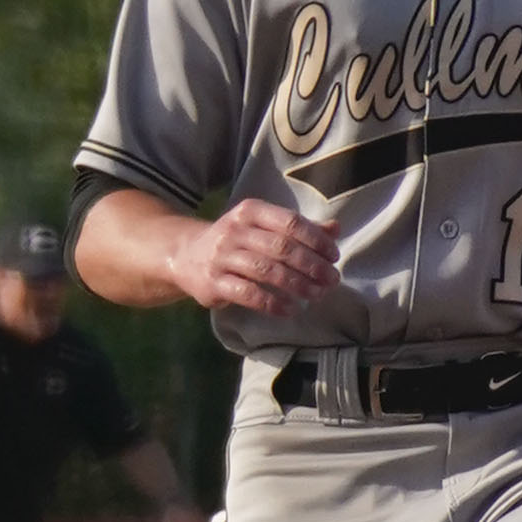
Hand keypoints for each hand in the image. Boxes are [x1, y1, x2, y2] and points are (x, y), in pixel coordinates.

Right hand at [170, 201, 339, 317]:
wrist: (186, 255)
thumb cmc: (237, 241)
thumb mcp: (263, 227)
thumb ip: (298, 229)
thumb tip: (335, 229)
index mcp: (251, 211)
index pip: (290, 222)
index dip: (316, 240)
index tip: (334, 256)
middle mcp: (235, 230)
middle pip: (282, 247)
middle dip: (312, 265)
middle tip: (332, 280)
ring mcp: (222, 257)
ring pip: (267, 271)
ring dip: (298, 285)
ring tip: (317, 295)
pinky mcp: (214, 283)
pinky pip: (248, 294)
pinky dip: (273, 304)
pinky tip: (291, 310)